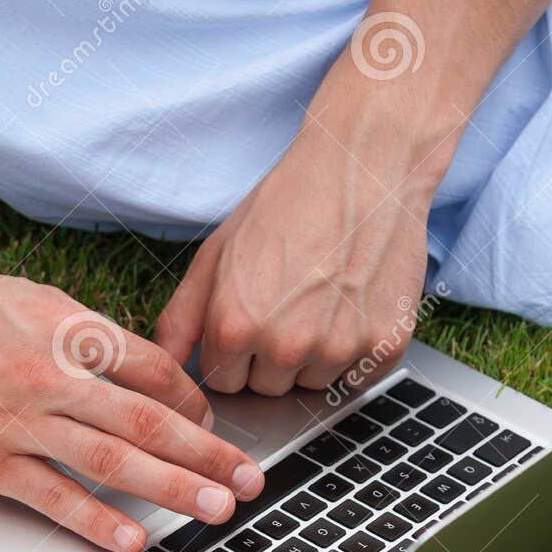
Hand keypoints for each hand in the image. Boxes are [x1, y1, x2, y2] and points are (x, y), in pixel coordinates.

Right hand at [0, 270, 264, 551]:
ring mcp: (19, 422)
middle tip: (249, 479)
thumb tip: (144, 370)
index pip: (153, 368)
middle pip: (149, 419)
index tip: (215, 425)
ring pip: (113, 460)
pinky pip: (54, 498)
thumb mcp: (27, 297)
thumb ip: (86, 334)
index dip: (195, 401)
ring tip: (216, 509)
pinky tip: (133, 539)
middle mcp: (48, 373)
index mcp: (65, 325)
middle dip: (208, 453)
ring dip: (172, 489)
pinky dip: (97, 520)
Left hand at [155, 124, 430, 396]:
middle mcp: (286, 346)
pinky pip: (357, 376)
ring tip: (325, 297)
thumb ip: (182, 317)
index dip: (235, 350)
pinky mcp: (384, 347)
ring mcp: (339, 349)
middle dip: (273, 355)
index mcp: (236, 327)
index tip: (253, 314)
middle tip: (292, 299)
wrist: (364, 164)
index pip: (225, 382)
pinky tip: (354, 303)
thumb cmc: (288, 202)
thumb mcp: (218, 252)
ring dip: (315, 355)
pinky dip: (357, 348)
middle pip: (269, 388)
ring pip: (313, 385)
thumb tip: (167, 366)